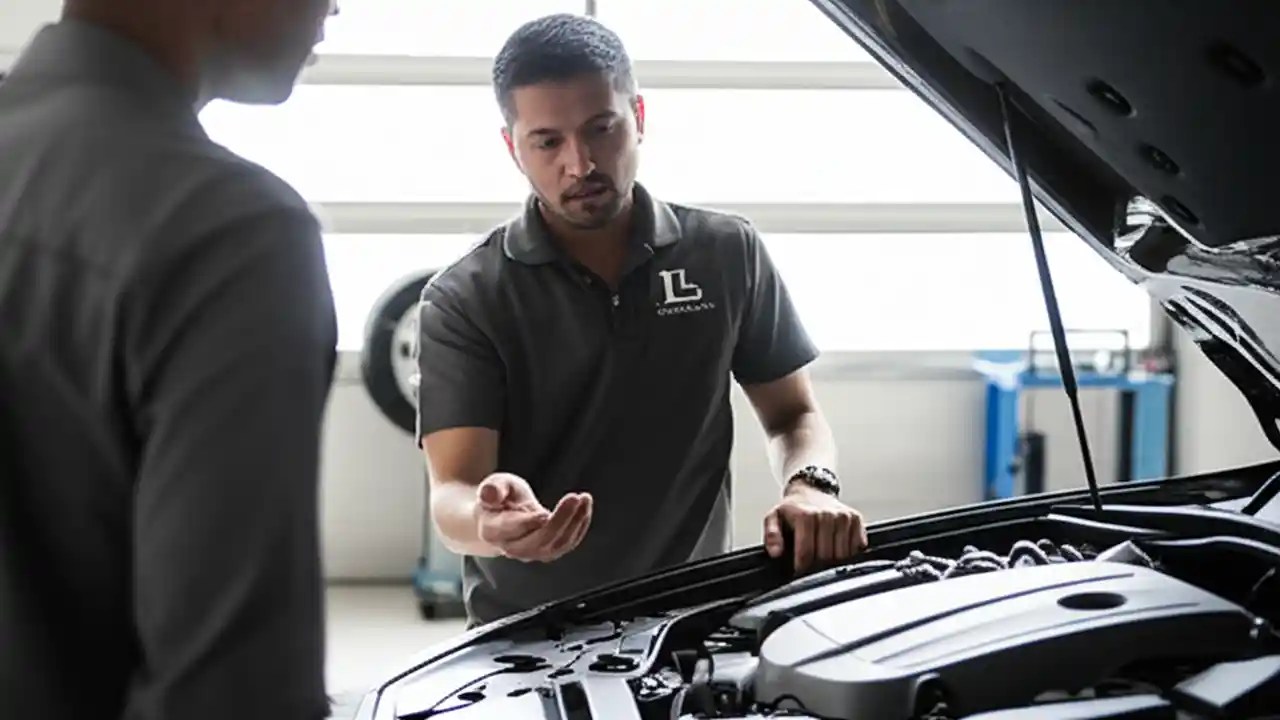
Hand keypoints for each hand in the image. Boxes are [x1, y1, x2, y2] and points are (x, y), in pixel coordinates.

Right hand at [474, 473, 592, 562]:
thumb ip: (493, 489)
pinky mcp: (548, 551)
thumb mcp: (495, 485)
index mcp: (493, 530)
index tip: (544, 514)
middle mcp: (511, 548)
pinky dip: (579, 525)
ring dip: (574, 523)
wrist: (502, 515)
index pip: (511, 530)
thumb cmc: (499, 497)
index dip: (527, 524)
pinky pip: (567, 543)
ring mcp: (531, 553)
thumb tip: (489, 494)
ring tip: (584, 499)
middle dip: (559, 521)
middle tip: (574, 498)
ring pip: (556, 545)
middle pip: (538, 541)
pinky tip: (585, 506)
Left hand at [763, 486, 866, 574]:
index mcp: (806, 515)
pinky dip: (848, 553)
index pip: (807, 553)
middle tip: (811, 565)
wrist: (810, 491)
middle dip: (817, 566)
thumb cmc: (793, 509)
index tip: (798, 570)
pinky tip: (836, 549)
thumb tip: (775, 552)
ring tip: (822, 557)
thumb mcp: (774, 518)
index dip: (802, 567)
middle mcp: (827, 514)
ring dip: (833, 562)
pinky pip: (856, 547)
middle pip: (826, 556)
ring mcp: (843, 516)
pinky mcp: (855, 518)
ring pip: (843, 554)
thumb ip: (771, 535)